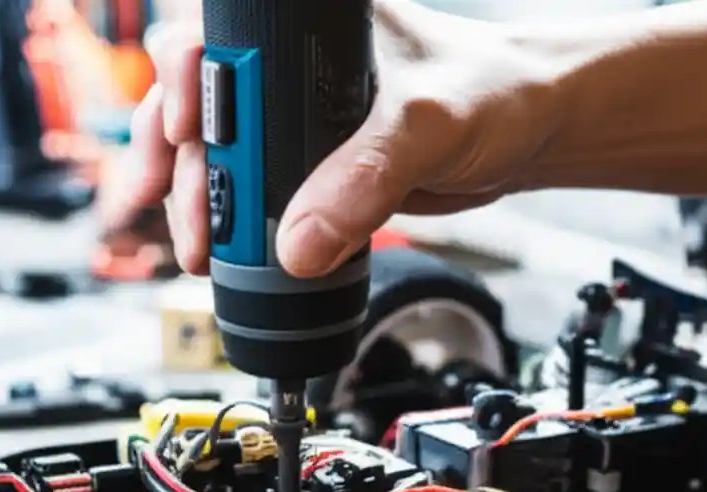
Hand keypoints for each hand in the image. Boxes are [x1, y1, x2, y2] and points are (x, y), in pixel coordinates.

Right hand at [99, 0, 561, 277]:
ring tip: (200, 251)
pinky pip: (248, 194)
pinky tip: (217, 252)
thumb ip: (366, 178)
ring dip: (196, 204)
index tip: (182, 128)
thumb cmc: (493, 92)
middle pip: (196, 102)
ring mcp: (293, 119)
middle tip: (194, 222)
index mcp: (307, 22)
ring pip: (212, 153)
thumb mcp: (428, 124)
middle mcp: (289, 65)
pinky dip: (227, 225)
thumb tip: (299, 243)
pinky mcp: (306, 166)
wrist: (527, 134)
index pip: (214, 35)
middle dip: (178, 164)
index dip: (183, 79)